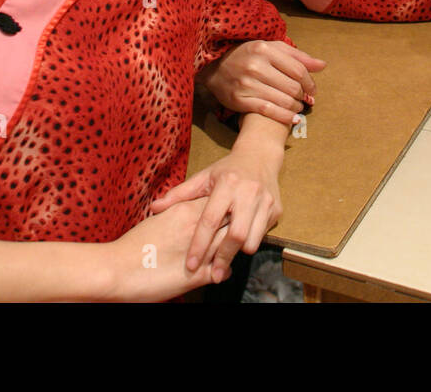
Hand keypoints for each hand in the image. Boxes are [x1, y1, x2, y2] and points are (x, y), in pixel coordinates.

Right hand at [105, 198, 232, 301]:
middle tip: (234, 232)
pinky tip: (221, 272)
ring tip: (229, 253)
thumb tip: (184, 213)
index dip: (224, 208)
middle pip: (231, 221)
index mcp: (186, 211)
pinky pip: (224, 271)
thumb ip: (176, 214)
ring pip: (232, 246)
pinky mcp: (198, 275)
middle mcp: (197, 228)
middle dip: (236, 226)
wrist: (116, 268)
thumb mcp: (159, 220)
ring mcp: (200, 251)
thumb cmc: (133, 245)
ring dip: (232, 250)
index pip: (217, 204)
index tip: (225, 213)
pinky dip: (225, 271)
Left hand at [150, 148, 281, 282]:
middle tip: (214, 276)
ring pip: (252, 239)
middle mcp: (248, 192)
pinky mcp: (276, 210)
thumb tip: (153, 208)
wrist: (260, 155)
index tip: (191, 264)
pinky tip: (239, 244)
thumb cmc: (227, 170)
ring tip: (226, 259)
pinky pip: (262, 235)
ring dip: (238, 252)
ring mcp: (265, 201)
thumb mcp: (203, 177)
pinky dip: (250, 243)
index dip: (199, 244)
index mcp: (227, 183)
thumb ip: (179, 194)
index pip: (210, 219)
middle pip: (236, 235)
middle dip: (223, 257)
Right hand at [201, 40, 325, 126]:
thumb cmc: (247, 56)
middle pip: (292, 87)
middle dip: (303, 96)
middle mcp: (255, 66)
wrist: (215, 67)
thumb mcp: (270, 48)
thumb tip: (322, 65)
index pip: (298, 70)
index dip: (310, 82)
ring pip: (283, 100)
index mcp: (265, 50)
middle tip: (304, 99)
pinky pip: (269, 111)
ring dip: (296, 107)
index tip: (312, 89)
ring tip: (297, 107)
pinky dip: (285, 117)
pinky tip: (293, 118)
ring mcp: (247, 84)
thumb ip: (297, 56)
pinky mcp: (240, 100)